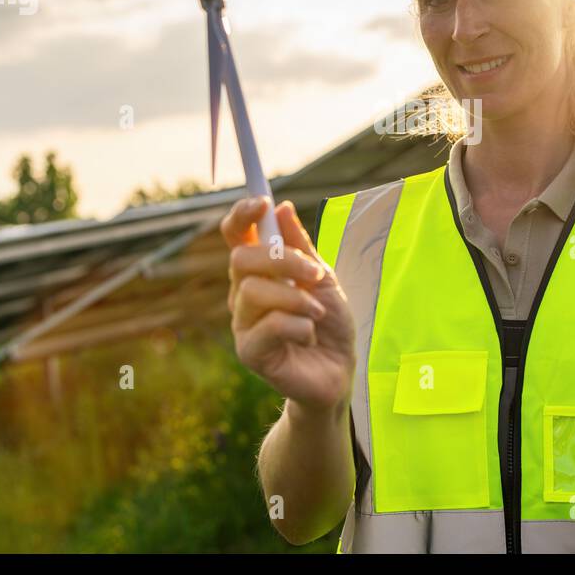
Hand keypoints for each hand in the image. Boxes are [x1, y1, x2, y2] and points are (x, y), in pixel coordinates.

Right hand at [220, 197, 355, 413]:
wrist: (339, 371)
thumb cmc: (329, 324)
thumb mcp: (323, 278)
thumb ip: (301, 247)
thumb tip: (282, 207)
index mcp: (259, 272)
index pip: (236, 235)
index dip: (242, 214)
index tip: (262, 202)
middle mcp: (242, 294)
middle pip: (241, 259)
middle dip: (284, 261)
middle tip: (315, 276)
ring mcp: (243, 324)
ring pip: (255, 291)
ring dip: (298, 300)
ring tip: (317, 314)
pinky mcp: (250, 352)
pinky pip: (270, 326)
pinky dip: (301, 327)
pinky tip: (309, 338)